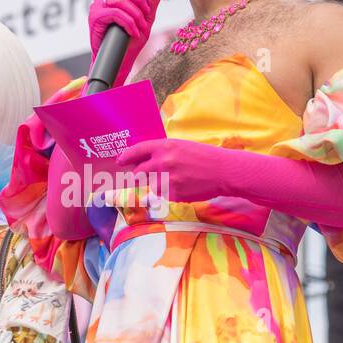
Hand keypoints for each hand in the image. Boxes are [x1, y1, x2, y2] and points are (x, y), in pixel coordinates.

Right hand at [88, 0, 171, 87]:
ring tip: (140, 27)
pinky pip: (115, 13)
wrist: (119, 61)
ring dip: (135, 14)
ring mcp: (97, 7)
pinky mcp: (95, 18)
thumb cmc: (131, 40)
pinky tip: (133, 32)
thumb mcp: (146, 16)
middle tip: (146, 14)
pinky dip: (128, 22)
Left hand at [115, 138, 230, 203]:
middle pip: (138, 172)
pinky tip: (182, 187)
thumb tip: (145, 160)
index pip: (137, 151)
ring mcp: (167, 179)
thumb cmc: (204, 156)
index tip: (120, 162)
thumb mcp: (181, 146)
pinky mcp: (173, 194)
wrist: (223, 171)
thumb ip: (162, 152)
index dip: (126, 157)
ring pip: (150, 186)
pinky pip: (163, 196)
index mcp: (164, 147)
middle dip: (140, 175)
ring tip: (174, 181)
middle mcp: (162, 162)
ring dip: (156, 186)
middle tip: (148, 176)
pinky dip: (168, 194)